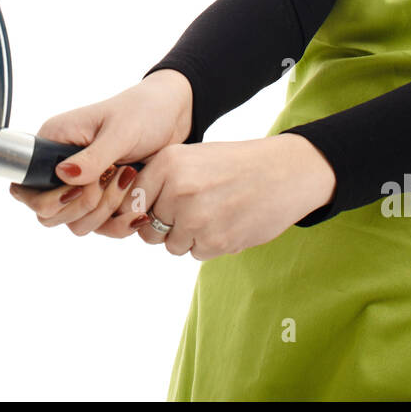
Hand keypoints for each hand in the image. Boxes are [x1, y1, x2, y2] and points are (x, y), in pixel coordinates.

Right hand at [8, 70, 192, 233]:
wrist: (172, 117)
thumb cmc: (143, 112)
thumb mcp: (120, 131)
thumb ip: (93, 157)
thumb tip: (64, 176)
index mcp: (53, 142)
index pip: (25, 186)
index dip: (46, 199)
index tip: (79, 189)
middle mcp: (62, 168)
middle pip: (48, 214)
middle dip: (83, 206)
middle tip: (113, 179)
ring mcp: (81, 187)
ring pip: (76, 223)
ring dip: (105, 212)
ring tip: (130, 180)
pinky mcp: (102, 200)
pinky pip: (100, 227)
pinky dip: (119, 224)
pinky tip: (139, 210)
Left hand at [99, 133, 336, 259]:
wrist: (284, 173)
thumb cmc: (234, 165)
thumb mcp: (191, 158)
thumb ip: (159, 181)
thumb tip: (127, 217)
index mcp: (168, 163)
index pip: (131, 201)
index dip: (139, 211)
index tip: (153, 210)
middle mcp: (177, 189)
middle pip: (148, 228)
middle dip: (165, 226)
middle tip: (191, 211)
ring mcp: (196, 217)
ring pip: (171, 244)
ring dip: (188, 237)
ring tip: (214, 213)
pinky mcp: (215, 240)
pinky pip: (196, 253)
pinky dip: (208, 243)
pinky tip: (227, 222)